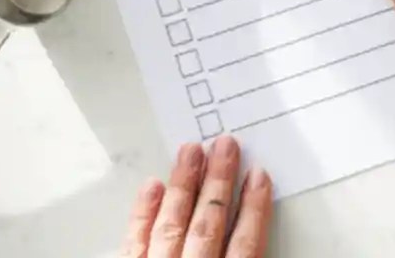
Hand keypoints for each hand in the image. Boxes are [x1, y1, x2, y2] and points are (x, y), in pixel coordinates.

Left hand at [120, 136, 272, 257]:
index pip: (245, 246)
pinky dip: (144, 213)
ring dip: (184, 185)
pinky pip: (134, 240)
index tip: (259, 177)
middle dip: (218, 182)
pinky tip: (153, 186)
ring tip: (191, 152)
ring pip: (172, 224)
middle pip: (208, 225)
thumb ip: (242, 257)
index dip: (254, 209)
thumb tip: (251, 235)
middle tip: (225, 148)